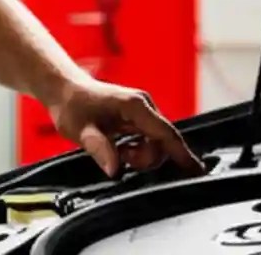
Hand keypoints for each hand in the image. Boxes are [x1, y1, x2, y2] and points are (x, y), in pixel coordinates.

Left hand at [45, 78, 203, 177]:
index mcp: (135, 106)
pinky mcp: (138, 117)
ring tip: (117, 151)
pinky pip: (149, 139)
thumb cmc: (72, 106)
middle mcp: (144, 106)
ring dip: (141, 155)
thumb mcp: (81, 131)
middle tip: (120, 158)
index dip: (182, 153)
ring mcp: (142, 111)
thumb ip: (100, 149)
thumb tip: (115, 170)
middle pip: (162, 142)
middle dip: (146, 158)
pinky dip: (138, 149)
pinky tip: (121, 148)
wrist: (64, 90)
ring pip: (156, 143)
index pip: (165, 134)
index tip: (197, 171)